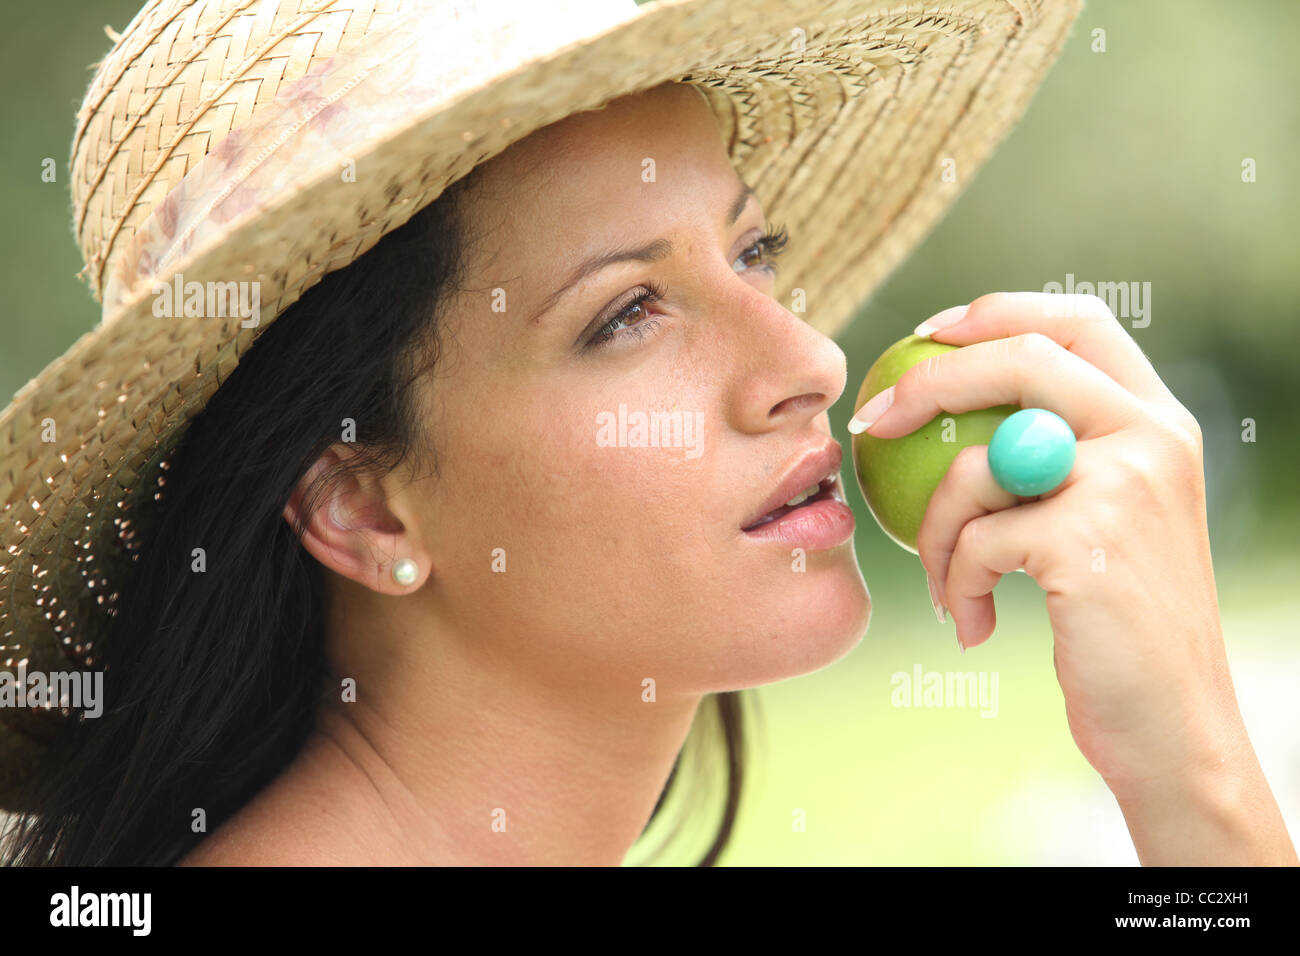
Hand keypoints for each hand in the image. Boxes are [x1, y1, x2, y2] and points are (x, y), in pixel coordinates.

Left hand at [854, 292, 1294, 861]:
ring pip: (977, 465)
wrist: (1170, 724)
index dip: (995, 313)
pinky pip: (974, 540)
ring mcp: (1124, 483)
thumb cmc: (1120, 629)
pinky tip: (971, 623)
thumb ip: (1059, 458)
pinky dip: (955, 583)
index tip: (928, 334)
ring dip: (934, 531)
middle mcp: (1152, 436)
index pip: (1077, 322)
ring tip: (945, 585)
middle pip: (1018, 361)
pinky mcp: (1087, 539)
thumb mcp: (1113, 522)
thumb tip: (954, 414)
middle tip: (872, 421)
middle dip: (929, 382)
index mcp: (1159, 422)